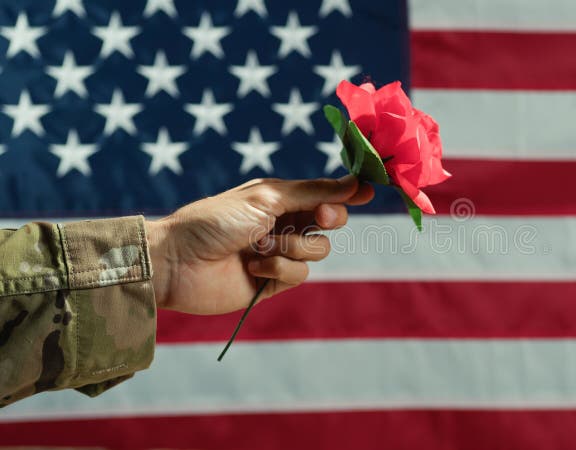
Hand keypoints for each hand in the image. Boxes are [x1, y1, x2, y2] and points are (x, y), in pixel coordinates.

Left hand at [145, 176, 372, 314]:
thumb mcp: (268, 197)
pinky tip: (254, 267)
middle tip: (317, 216)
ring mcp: (280, 253)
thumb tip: (356, 182)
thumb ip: (314, 191)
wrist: (179, 262)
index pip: (324, 194)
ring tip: (262, 246)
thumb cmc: (216, 220)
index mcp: (280, 198)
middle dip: (326, 219)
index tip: (368, 191)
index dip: (346, 194)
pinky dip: (280, 269)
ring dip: (294, 247)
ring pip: (319, 251)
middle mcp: (283, 224)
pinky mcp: (274, 282)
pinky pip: (300, 274)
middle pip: (329, 223)